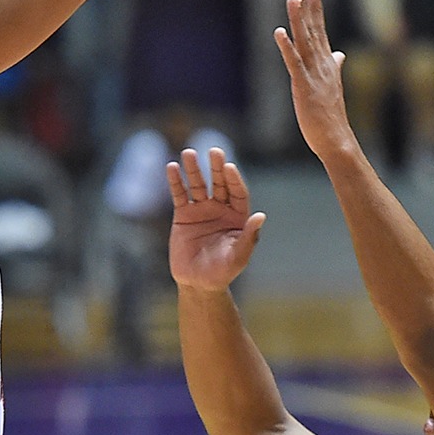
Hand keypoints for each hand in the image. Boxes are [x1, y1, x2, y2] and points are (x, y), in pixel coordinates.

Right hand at [168, 147, 265, 291]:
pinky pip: (180, 194)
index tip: (229, 167)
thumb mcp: (238, 256)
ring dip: (194, 169)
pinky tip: (172, 167)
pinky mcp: (183, 214)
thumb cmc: (223, 272)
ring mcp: (201, 210)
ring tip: (188, 153)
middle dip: (217, 168)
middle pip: (219, 183)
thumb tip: (261, 216)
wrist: (197, 283)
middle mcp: (220, 209)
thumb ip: (249, 236)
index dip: (234, 180)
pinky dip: (176, 181)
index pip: (237, 192)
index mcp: (237, 216)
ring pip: (198, 185)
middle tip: (214, 151)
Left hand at [275, 0, 359, 161]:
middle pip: (313, 29)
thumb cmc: (331, 116)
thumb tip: (340, 53)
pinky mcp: (304, 87)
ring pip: (304, 41)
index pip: (321, 30)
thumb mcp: (333, 85)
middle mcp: (323, 64)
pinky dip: (286, 47)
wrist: (336, 140)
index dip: (315, 9)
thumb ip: (335, 65)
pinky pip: (294, 63)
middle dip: (306, 6)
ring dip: (298, 19)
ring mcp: (314, 74)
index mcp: (327, 63)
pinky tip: (278, 32)